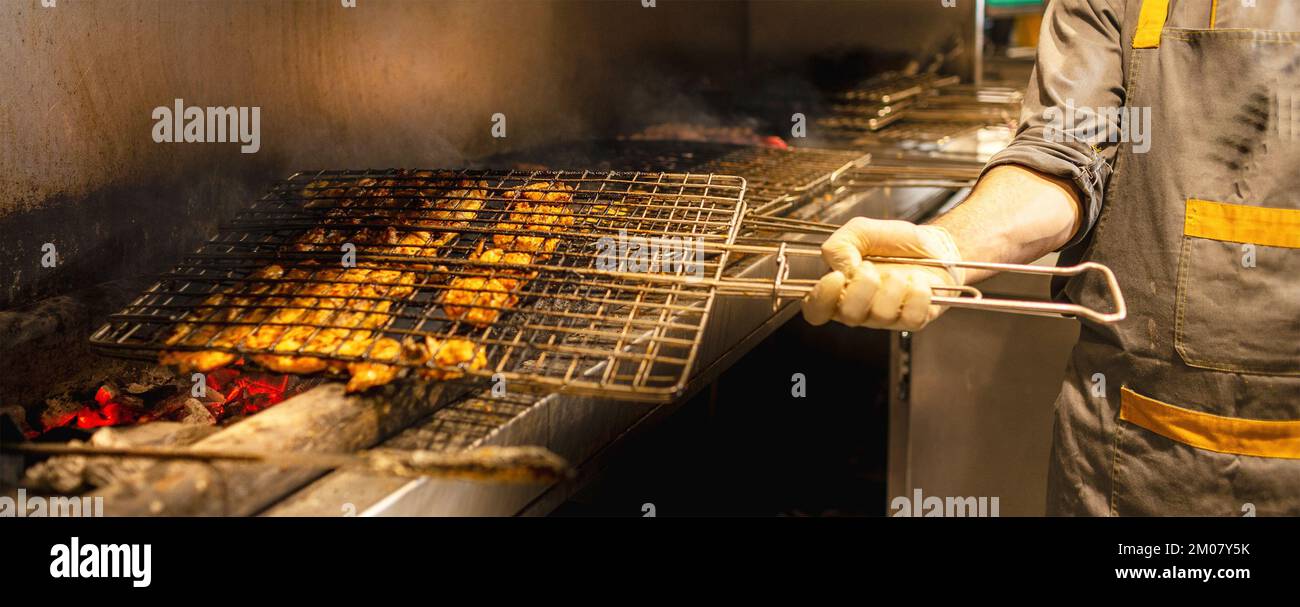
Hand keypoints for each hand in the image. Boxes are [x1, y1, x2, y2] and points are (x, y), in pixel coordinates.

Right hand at [801, 218, 963, 330]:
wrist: (933, 243)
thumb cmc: (894, 241)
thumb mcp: (860, 230)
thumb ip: (840, 245)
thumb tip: (842, 269)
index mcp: (838, 289)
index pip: (815, 310)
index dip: (822, 299)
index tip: (836, 276)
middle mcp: (859, 308)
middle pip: (848, 315)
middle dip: (863, 286)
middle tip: (872, 267)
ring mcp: (885, 318)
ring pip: (881, 315)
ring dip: (893, 285)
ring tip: (901, 271)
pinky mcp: (912, 320)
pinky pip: (911, 317)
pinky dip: (918, 293)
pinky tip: (918, 282)